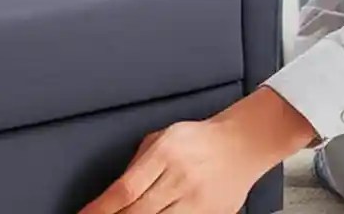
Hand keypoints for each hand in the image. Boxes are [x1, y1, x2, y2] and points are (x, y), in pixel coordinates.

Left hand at [78, 87, 316, 213]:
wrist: (243, 144)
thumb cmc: (200, 139)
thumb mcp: (162, 138)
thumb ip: (137, 164)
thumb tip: (113, 194)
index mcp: (165, 153)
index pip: (124, 189)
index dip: (100, 209)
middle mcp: (180, 178)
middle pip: (137, 212)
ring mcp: (197, 200)